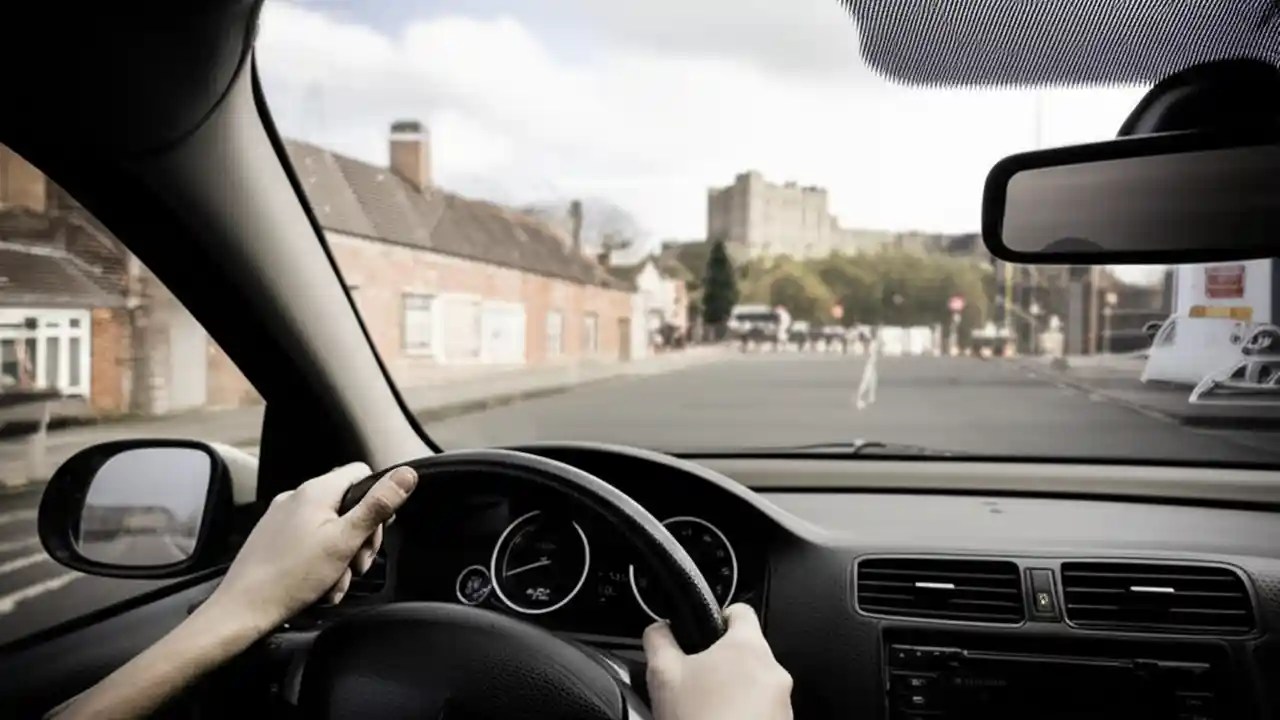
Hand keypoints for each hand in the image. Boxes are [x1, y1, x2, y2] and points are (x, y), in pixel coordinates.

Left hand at [205, 462, 417, 633]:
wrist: (243, 609)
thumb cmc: (291, 577)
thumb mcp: (345, 540)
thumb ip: (377, 506)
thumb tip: (406, 474)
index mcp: (316, 491)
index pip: (361, 474)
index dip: (377, 501)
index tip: (376, 530)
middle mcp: (296, 498)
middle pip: (348, 505)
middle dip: (360, 537)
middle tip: (357, 563)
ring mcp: (282, 518)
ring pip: (330, 529)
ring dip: (342, 557)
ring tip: (335, 581)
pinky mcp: (274, 539)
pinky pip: (310, 543)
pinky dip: (321, 563)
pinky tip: (320, 586)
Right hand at [643, 603, 792, 719]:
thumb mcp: (663, 675)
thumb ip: (659, 639)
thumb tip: (659, 628)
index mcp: (746, 647)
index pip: (739, 610)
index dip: (717, 618)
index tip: (702, 635)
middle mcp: (773, 670)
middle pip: (746, 651)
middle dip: (722, 663)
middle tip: (696, 683)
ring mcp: (782, 702)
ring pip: (755, 683)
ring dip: (735, 691)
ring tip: (708, 711)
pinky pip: (764, 710)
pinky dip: (746, 714)